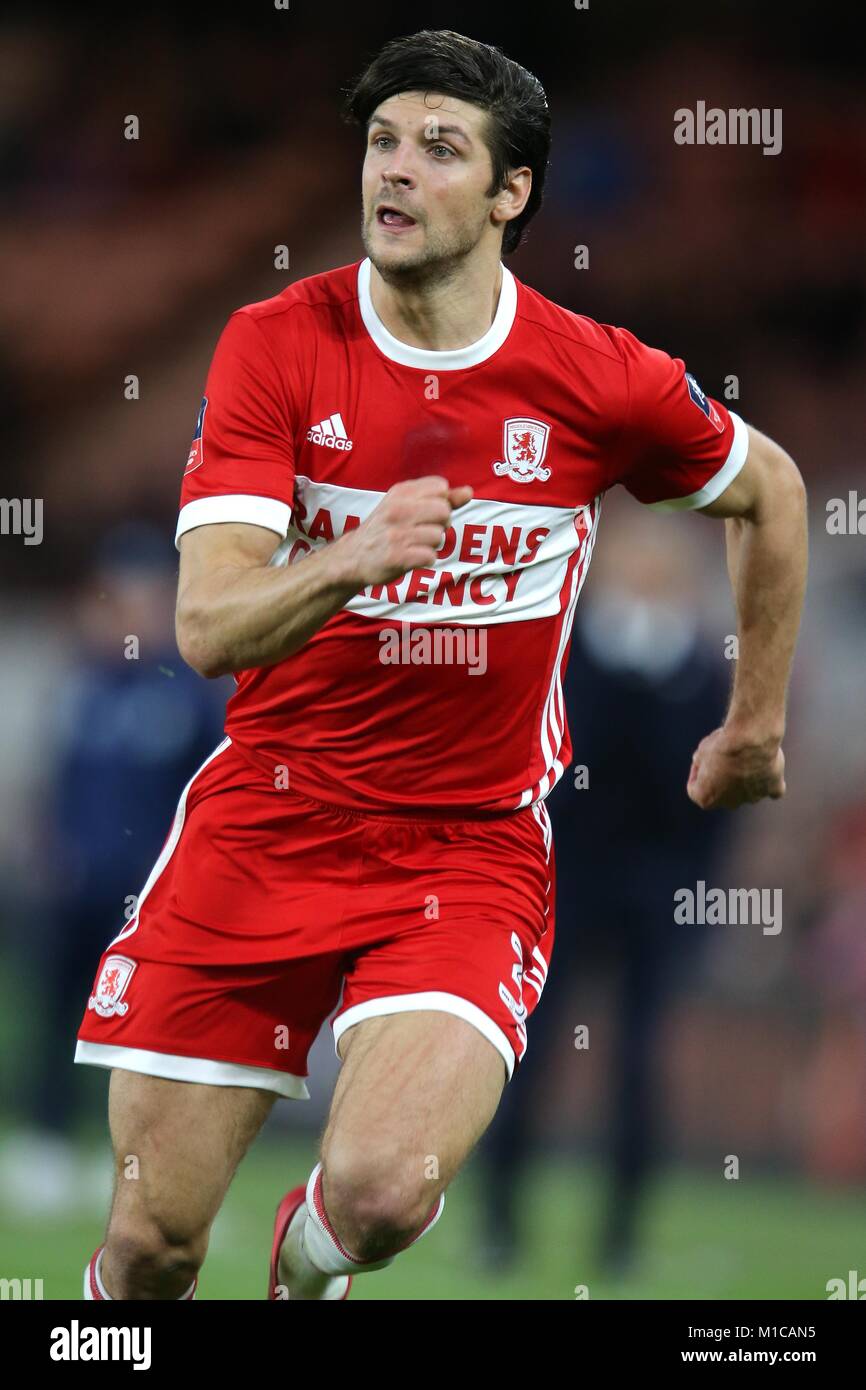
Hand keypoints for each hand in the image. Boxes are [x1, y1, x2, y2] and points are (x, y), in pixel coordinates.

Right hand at [335, 475, 472, 587]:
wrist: (353, 557)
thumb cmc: (386, 528)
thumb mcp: (407, 506)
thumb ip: (441, 499)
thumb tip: (469, 492)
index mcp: (400, 492)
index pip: (441, 488)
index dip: (441, 502)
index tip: (426, 512)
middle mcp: (397, 510)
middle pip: (444, 511)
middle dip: (441, 524)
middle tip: (423, 531)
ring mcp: (396, 534)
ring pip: (438, 536)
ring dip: (432, 545)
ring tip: (414, 545)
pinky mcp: (397, 557)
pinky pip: (430, 557)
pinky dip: (425, 560)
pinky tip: (412, 558)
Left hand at [686, 725, 785, 809]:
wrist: (749, 739)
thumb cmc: (722, 745)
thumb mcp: (702, 750)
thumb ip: (703, 762)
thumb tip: (708, 763)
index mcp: (706, 798)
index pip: (695, 788)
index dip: (697, 771)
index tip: (702, 756)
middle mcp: (730, 803)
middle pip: (724, 792)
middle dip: (723, 776)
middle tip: (726, 754)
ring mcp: (753, 798)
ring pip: (748, 791)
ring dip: (746, 777)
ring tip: (748, 753)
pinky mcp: (772, 788)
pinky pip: (772, 789)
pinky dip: (770, 781)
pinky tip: (769, 770)